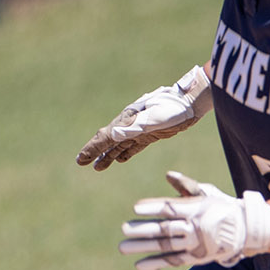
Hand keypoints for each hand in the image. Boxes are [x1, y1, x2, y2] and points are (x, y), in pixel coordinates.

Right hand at [76, 66, 213, 170]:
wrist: (189, 102)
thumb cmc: (171, 108)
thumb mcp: (151, 118)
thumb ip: (133, 127)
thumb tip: (112, 135)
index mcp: (127, 121)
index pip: (105, 137)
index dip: (91, 149)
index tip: (80, 160)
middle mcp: (130, 125)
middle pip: (109, 142)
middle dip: (96, 152)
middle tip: (82, 163)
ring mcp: (141, 129)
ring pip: (120, 145)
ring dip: (108, 155)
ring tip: (98, 167)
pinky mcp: (152, 133)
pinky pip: (134, 146)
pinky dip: (125, 153)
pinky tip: (120, 159)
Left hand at [119, 171, 269, 269]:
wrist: (244, 230)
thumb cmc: (219, 207)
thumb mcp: (206, 193)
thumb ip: (186, 186)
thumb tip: (169, 175)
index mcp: (196, 208)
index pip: (171, 208)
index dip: (153, 208)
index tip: (135, 208)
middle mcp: (195, 227)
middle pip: (165, 229)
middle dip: (143, 229)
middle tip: (124, 229)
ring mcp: (195, 244)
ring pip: (166, 246)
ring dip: (143, 247)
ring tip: (123, 247)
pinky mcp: (195, 257)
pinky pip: (173, 261)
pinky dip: (156, 263)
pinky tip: (139, 265)